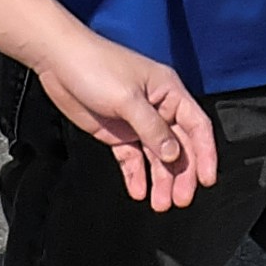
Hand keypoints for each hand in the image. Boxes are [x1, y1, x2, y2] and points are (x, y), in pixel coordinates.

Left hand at [31, 32, 220, 211]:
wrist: (59, 62)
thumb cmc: (95, 65)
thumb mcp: (128, 99)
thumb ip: (152, 129)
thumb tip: (172, 154)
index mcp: (169, 92)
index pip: (197, 126)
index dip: (205, 154)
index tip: (206, 180)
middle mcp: (158, 108)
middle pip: (179, 147)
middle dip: (181, 175)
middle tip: (181, 199)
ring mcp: (137, 122)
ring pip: (156, 157)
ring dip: (160, 181)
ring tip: (160, 203)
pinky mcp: (117, 133)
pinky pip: (132, 159)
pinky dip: (136, 175)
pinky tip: (139, 191)